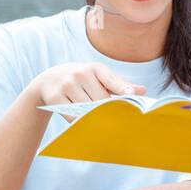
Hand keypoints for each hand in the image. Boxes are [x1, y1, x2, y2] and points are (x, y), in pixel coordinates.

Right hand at [28, 62, 144, 121]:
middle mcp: (80, 73)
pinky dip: (79, 122)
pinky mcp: (54, 98)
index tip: (133, 96)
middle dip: (107, 111)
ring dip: (93, 118)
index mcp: (95, 68)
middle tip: (114, 120)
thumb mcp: (99, 77)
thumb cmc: (82, 79)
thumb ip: (119, 85)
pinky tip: (82, 120)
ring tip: (97, 119)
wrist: (48, 80)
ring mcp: (66, 85)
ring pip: (87, 110)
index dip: (123, 89)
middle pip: (101, 101)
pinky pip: (73, 117)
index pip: (111, 80)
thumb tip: (142, 91)